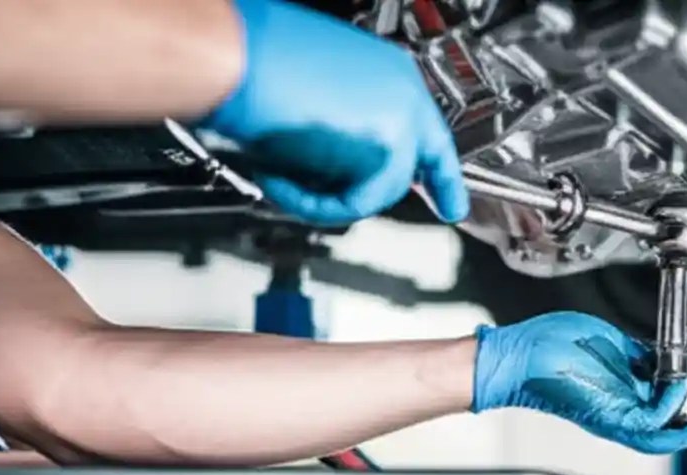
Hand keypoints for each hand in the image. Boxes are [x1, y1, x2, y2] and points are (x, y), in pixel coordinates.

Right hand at [200, 0, 467, 225]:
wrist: (234, 56)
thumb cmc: (251, 60)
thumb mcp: (314, 94)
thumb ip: (343, 128)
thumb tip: (336, 162)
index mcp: (390, 71)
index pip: (428, 132)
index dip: (438, 173)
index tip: (452, 204)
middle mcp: (404, 92)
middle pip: (412, 166)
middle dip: (380, 192)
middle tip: (379, 205)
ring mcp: (401, 121)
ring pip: (380, 189)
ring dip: (325, 196)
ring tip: (280, 176)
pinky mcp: (387, 150)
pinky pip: (355, 202)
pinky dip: (313, 203)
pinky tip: (280, 181)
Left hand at [472, 312, 686, 453]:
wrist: (520, 355)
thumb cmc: (550, 348)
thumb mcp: (609, 346)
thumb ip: (639, 356)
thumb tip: (664, 356)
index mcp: (620, 399)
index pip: (666, 414)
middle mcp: (619, 414)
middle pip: (672, 433)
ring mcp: (613, 417)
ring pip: (664, 436)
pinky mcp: (606, 415)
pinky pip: (648, 421)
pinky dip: (671, 406)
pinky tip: (684, 390)